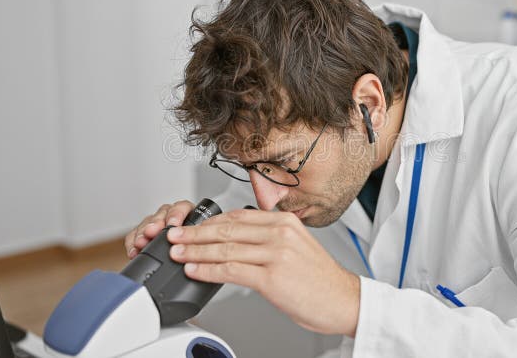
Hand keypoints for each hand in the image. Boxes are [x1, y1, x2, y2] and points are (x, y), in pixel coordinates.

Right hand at [123, 200, 195, 258]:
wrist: (187, 269)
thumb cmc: (197, 251)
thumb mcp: (199, 246)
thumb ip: (196, 244)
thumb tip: (192, 246)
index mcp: (191, 218)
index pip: (183, 207)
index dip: (177, 214)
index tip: (172, 224)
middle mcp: (173, 218)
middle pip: (162, 214)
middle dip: (156, 223)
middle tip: (151, 232)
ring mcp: (157, 226)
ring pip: (148, 223)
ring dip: (143, 233)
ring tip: (141, 243)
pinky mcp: (143, 236)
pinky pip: (134, 235)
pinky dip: (132, 244)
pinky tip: (134, 252)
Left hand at [166, 209, 359, 336]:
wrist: (343, 300)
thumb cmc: (319, 280)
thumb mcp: (296, 246)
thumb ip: (269, 238)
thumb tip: (236, 240)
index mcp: (285, 222)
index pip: (237, 217)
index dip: (209, 222)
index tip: (191, 227)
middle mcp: (280, 233)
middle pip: (227, 230)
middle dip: (195, 234)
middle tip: (174, 236)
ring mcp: (276, 254)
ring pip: (226, 249)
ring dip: (196, 251)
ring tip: (177, 253)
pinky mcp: (272, 277)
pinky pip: (231, 270)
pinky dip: (208, 270)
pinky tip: (195, 270)